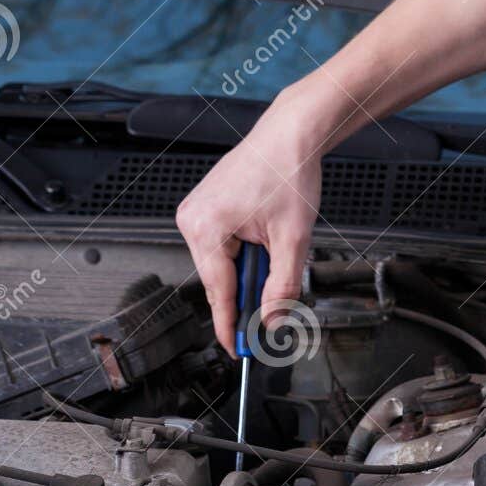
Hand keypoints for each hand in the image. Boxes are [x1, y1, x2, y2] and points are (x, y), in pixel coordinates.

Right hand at [176, 91, 322, 352]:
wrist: (290, 134)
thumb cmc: (288, 171)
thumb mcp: (294, 238)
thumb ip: (283, 286)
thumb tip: (274, 321)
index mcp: (205, 227)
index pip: (218, 293)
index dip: (231, 326)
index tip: (239, 352)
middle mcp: (191, 219)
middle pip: (219, 280)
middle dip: (249, 291)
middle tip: (277, 298)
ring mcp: (195, 212)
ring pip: (222, 264)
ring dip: (250, 268)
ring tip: (276, 243)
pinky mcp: (204, 207)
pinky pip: (222, 246)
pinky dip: (244, 253)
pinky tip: (265, 236)